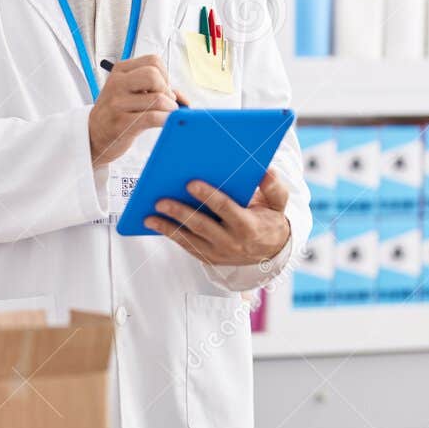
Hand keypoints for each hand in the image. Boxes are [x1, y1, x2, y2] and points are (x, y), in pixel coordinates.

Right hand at [88, 54, 180, 167]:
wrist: (93, 135)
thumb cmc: (116, 113)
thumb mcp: (129, 93)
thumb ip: (156, 90)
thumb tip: (185, 100)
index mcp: (120, 71)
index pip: (153, 61)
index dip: (165, 75)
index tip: (163, 89)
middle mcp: (117, 83)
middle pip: (154, 75)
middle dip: (167, 90)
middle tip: (166, 102)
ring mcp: (118, 103)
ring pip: (157, 98)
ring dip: (170, 108)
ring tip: (167, 114)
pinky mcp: (122, 123)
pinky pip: (153, 118)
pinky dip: (166, 119)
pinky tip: (165, 122)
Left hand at [146, 170, 292, 266]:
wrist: (270, 252)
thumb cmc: (270, 220)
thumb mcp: (279, 203)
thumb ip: (274, 187)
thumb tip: (265, 170)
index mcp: (248, 226)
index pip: (225, 209)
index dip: (208, 196)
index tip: (191, 183)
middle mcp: (231, 242)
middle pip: (202, 225)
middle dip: (180, 212)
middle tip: (161, 200)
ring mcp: (218, 252)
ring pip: (189, 239)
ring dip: (168, 227)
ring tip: (149, 215)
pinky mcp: (208, 257)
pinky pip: (186, 246)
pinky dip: (170, 235)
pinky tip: (155, 223)